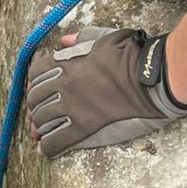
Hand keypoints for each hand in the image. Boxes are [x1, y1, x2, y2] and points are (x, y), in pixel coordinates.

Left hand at [27, 27, 186, 158]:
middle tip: (39, 113)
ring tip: (42, 132)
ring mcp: (72, 107)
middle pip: (35, 98)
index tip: (40, 88)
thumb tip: (65, 40)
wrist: (151, 78)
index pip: (37, 72)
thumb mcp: (105, 38)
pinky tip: (46, 149)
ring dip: (39, 127)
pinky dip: (47, 147)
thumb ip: (82, 39)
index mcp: (68, 62)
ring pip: (41, 121)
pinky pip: (55, 142)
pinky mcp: (83, 128)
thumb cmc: (133, 56)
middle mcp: (64, 84)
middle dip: (35, 106)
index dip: (35, 81)